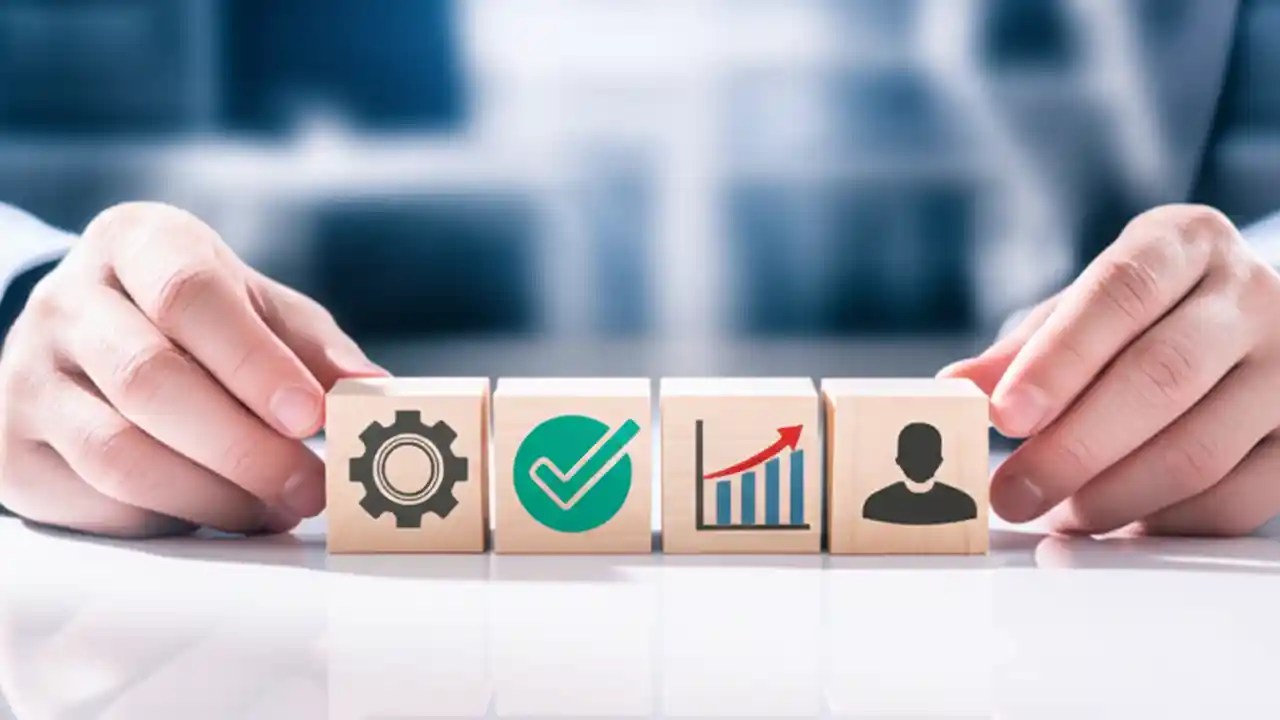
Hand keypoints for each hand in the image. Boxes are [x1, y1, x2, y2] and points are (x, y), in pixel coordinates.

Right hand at [0, 202, 385, 536]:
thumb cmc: (197, 319)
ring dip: (213, 495)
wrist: (88, 334)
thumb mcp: (259, 307)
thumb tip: (369, 390)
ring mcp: (25, 376)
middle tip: (311, 488)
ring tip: (275, 509)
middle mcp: (67, 302)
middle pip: (151, 381)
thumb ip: (312, 346)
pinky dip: (171, 518)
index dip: (254, 361)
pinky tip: (219, 513)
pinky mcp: (10, 450)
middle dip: (245, 448)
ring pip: (119, 453)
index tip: (310, 416)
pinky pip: (95, 502)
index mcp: (136, 243)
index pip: (188, 294)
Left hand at [942, 204, 1279, 535]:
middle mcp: (1253, 297)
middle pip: (1160, 377)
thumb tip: (956, 387)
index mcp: (1186, 243)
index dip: (1059, 360)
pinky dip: (1162, 521)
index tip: (1004, 415)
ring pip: (1198, 450)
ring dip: (1111, 496)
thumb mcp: (1080, 310)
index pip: (1121, 294)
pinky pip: (1234, 501)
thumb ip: (1023, 349)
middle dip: (1073, 448)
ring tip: (1055, 513)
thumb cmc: (1140, 317)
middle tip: (1011, 493)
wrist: (1236, 324)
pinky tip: (1115, 521)